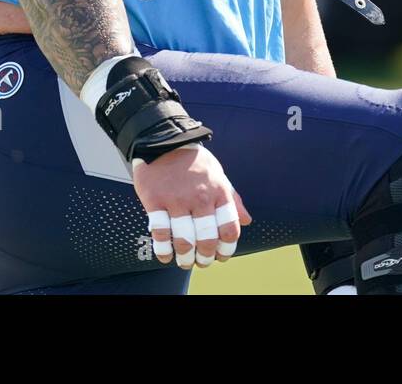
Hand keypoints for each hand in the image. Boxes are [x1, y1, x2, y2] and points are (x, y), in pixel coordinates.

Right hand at [133, 144, 251, 269]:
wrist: (163, 141)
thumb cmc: (193, 160)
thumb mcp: (218, 174)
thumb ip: (232, 199)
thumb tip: (247, 220)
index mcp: (219, 191)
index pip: (230, 229)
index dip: (227, 248)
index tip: (221, 255)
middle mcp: (200, 198)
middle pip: (207, 239)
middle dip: (205, 257)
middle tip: (201, 261)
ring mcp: (177, 200)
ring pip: (184, 240)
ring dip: (185, 257)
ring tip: (185, 261)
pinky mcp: (155, 201)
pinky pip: (160, 232)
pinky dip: (163, 249)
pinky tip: (166, 256)